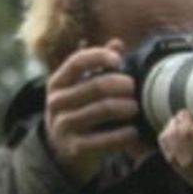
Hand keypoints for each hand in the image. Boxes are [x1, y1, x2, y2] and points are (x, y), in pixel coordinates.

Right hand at [43, 42, 140, 184]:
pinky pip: (105, 139)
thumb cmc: (78, 109)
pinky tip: (133, 132)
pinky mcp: (75, 148)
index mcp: (57, 83)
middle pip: (97, 86)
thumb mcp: (80, 86)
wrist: (61, 150)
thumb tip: (117, 43)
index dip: (100, 56)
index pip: (77, 61)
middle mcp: (57, 103)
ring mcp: (64, 126)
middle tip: (134, 88)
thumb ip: (97, 64)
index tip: (119, 60)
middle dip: (122, 85)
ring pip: (103, 110)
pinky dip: (124, 134)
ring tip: (135, 108)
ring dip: (126, 107)